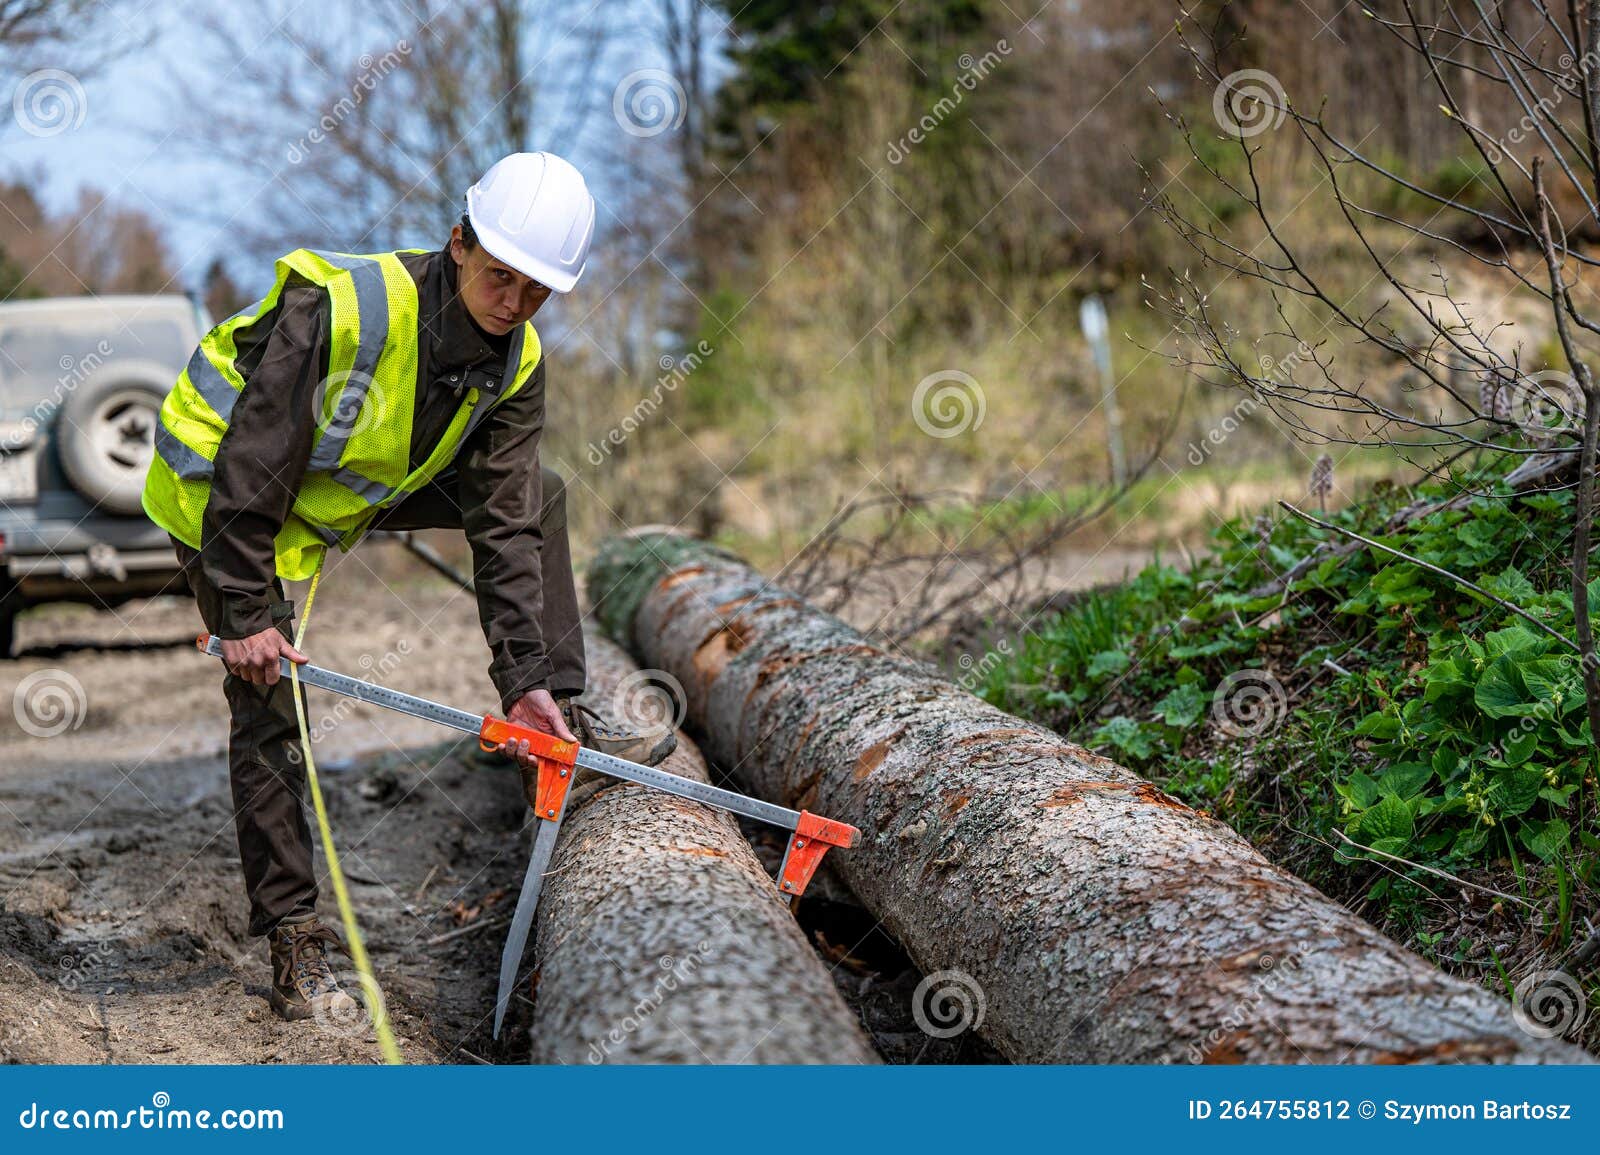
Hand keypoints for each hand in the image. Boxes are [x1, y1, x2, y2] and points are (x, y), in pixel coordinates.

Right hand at [220, 627, 306, 684]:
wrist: (244, 620)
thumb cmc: (262, 631)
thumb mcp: (280, 641)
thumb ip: (292, 654)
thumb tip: (304, 661)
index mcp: (271, 658)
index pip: (272, 680)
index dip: (272, 676)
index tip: (270, 672)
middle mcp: (257, 662)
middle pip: (259, 681)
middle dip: (260, 675)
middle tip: (260, 663)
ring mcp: (244, 662)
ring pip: (247, 677)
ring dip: (249, 671)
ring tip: (251, 658)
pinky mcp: (232, 661)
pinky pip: (236, 672)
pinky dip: (239, 667)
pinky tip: (242, 657)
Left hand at [499, 690, 577, 809]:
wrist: (525, 691)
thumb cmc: (541, 700)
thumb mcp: (553, 714)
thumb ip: (560, 728)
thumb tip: (573, 741)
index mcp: (548, 740)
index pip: (546, 758)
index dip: (542, 764)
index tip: (538, 761)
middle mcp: (535, 743)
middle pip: (529, 760)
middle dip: (525, 757)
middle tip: (526, 746)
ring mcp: (522, 740)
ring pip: (516, 756)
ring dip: (514, 751)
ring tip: (513, 739)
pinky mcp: (510, 735)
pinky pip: (505, 749)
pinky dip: (503, 749)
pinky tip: (502, 743)